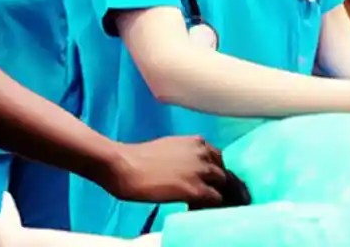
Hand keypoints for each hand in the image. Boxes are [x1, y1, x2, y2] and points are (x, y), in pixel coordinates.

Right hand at [102, 136, 227, 206]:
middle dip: (217, 185)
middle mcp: (204, 153)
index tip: (207, 183)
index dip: (213, 173)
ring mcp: (202, 171)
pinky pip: (215, 201)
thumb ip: (186, 155)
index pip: (218, 159)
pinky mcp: (197, 190)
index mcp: (197, 142)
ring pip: (224, 187)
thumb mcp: (170, 147)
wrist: (125, 166)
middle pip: (223, 172)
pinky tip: (194, 208)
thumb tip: (189, 169)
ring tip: (201, 204)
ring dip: (215, 196)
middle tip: (206, 196)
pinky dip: (209, 206)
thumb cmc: (138, 158)